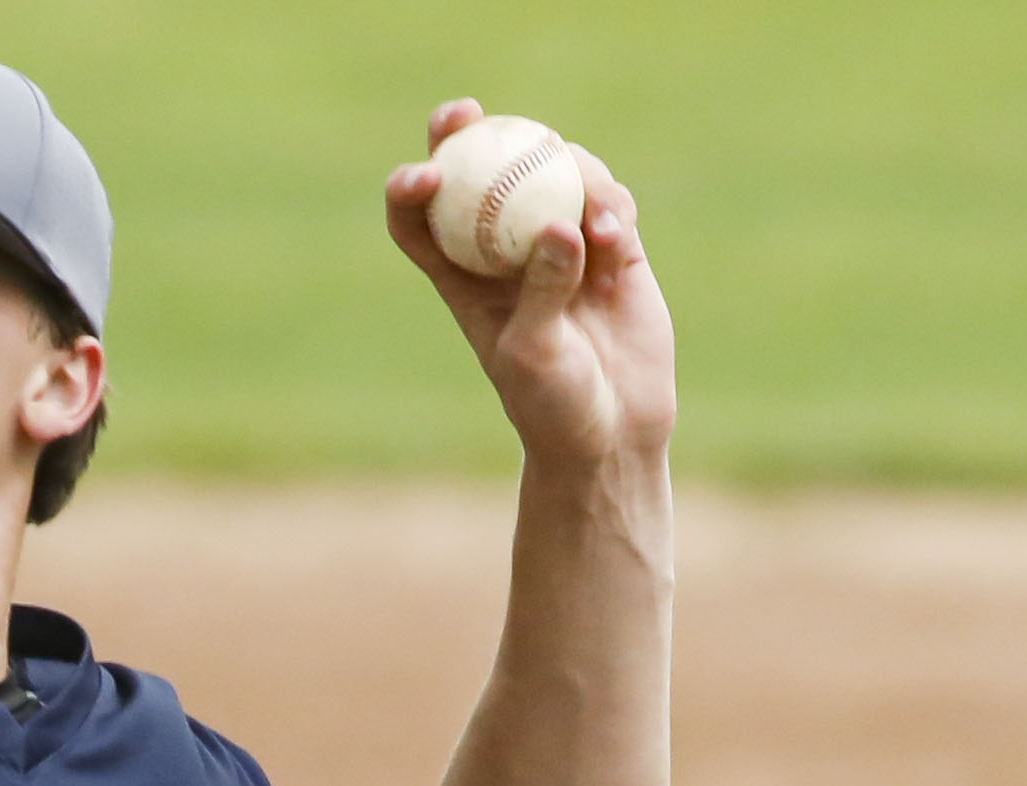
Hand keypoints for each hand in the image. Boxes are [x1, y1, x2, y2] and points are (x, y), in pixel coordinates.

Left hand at [386, 100, 675, 468]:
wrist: (613, 432)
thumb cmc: (554, 407)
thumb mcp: (535, 355)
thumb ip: (543, 291)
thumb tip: (560, 224)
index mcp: (463, 281)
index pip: (421, 224)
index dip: (411, 190)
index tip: (424, 175)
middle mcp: (507, 253)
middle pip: (480, 175)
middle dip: (469, 133)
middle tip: (472, 113)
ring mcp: (563, 245)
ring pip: (555, 176)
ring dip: (568, 175)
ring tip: (594, 223)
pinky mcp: (614, 250)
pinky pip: (609, 205)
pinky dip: (612, 207)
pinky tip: (615, 237)